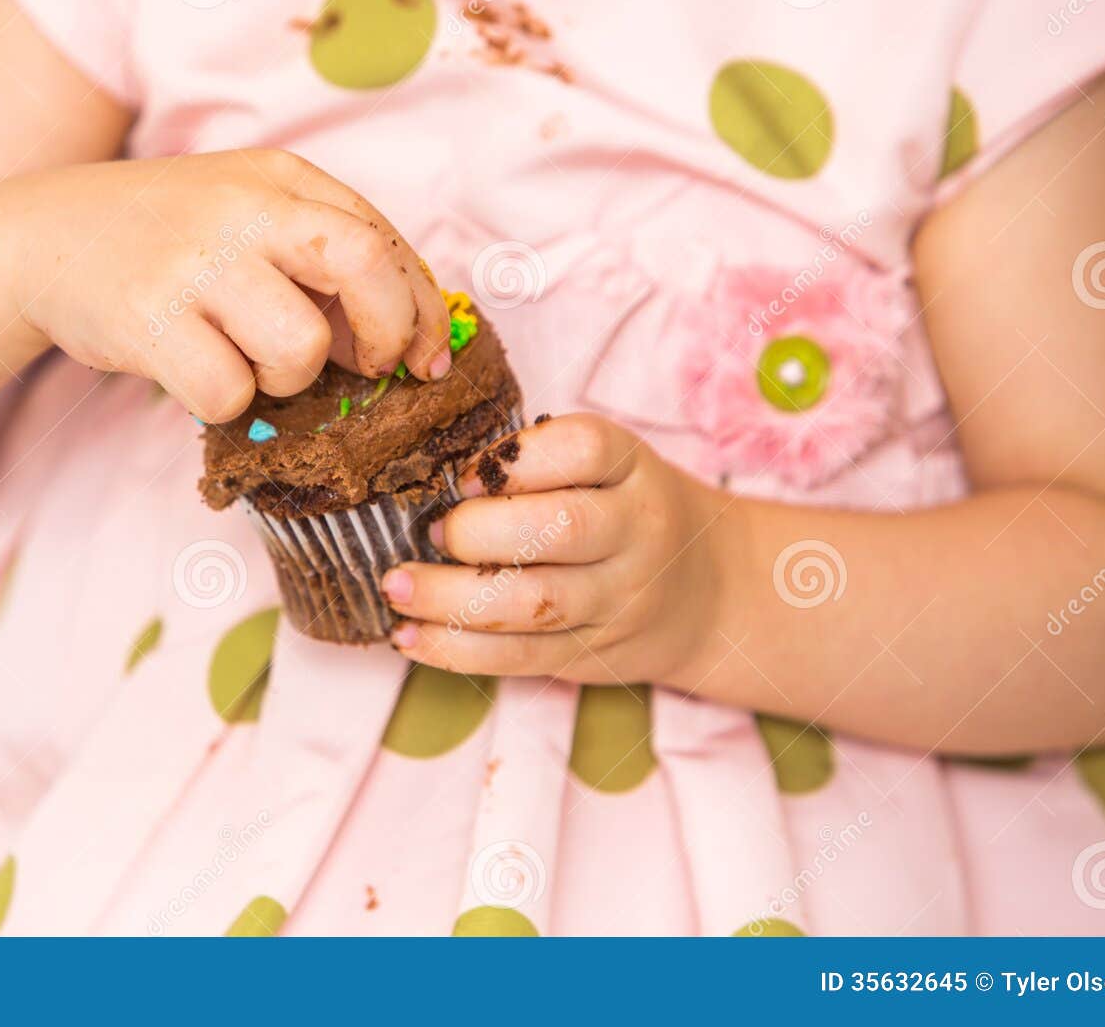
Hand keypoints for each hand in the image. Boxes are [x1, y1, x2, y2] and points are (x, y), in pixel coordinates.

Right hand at [7, 149, 449, 420]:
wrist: (43, 236)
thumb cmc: (169, 237)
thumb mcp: (249, 213)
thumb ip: (323, 256)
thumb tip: (400, 344)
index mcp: (280, 178)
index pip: (383, 240)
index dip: (420, 309)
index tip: (424, 356)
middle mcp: (243, 208)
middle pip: (363, 267)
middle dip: (386, 333)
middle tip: (367, 366)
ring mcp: (195, 263)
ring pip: (300, 350)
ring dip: (289, 378)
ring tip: (248, 358)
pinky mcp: (149, 321)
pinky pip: (229, 394)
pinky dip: (224, 400)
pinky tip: (196, 369)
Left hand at [381, 413, 734, 680]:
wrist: (707, 591)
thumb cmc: (624, 509)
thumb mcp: (607, 466)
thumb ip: (538, 462)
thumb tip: (431, 475)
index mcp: (633, 469)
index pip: (584, 448)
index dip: (517, 460)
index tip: (465, 475)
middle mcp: (637, 532)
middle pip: (561, 529)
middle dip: (480, 531)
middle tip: (431, 530)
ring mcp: (619, 599)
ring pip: (535, 604)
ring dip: (451, 598)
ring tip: (397, 586)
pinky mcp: (592, 653)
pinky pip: (521, 657)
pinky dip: (457, 650)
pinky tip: (410, 637)